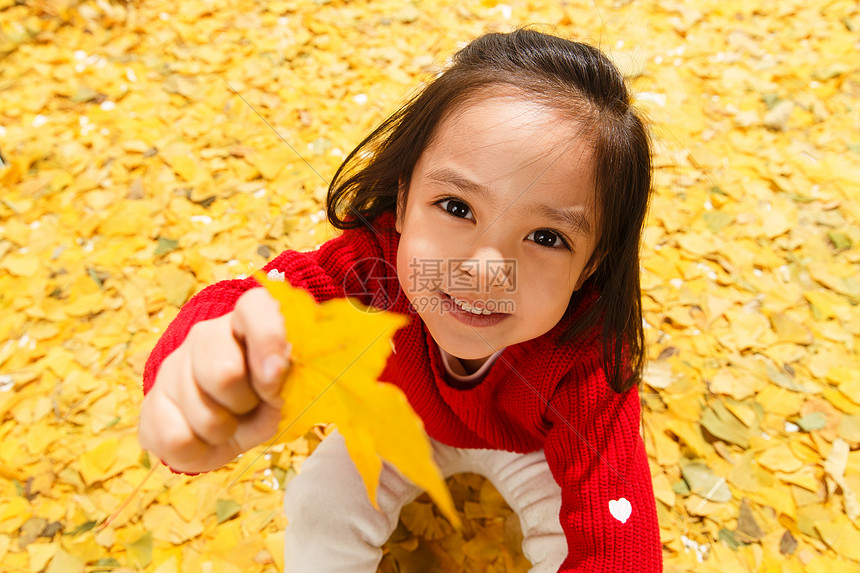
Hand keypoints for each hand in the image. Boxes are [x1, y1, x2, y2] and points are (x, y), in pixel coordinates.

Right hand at [139, 287, 290, 472]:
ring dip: (224, 431)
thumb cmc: (262, 400)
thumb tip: (274, 380)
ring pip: (202, 414)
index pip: (254, 307)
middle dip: (245, 403)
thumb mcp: (283, 392)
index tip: (278, 374)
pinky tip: (203, 439)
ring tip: (227, 422)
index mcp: (246, 322)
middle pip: (223, 371)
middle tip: (250, 406)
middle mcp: (206, 335)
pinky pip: (175, 439)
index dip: (268, 338)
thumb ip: (285, 383)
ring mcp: (173, 367)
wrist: (223, 427)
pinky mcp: (151, 403)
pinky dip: (197, 451)